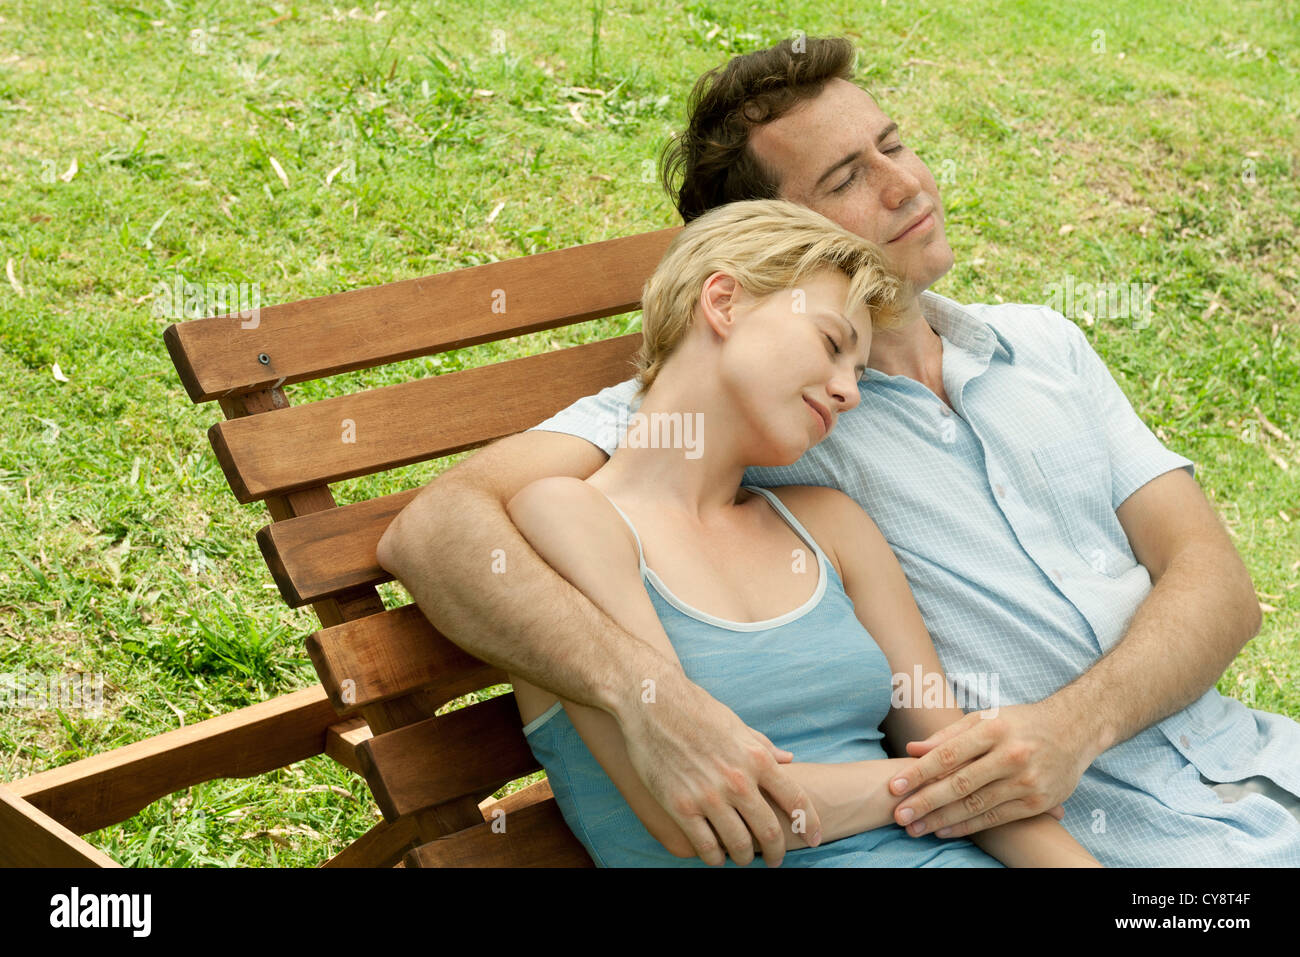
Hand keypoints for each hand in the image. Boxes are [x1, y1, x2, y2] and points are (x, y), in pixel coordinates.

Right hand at [617, 670, 821, 866]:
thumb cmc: (696, 709)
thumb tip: (788, 759)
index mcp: (756, 758)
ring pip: (738, 844)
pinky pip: (706, 846)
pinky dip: (715, 857)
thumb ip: (763, 746)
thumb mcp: (737, 724)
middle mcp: (737, 780)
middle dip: (776, 852)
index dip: (809, 825)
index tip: (813, 839)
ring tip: (742, 858)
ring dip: (744, 857)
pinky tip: (716, 855)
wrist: (652, 703)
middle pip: (769, 831)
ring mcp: (708, 795)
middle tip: (775, 860)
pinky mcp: (680, 806)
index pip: (796, 801)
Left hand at [888, 701, 1091, 838]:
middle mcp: (1010, 755)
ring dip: (941, 819)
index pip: (948, 754)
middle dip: (925, 801)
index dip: (918, 772)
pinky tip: (944, 830)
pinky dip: (967, 826)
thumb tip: (912, 749)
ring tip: (914, 827)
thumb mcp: (986, 717)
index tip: (894, 785)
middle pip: (959, 783)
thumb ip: (948, 735)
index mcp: (993, 729)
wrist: (1075, 729)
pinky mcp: (1037, 802)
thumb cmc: (1020, 722)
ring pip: (975, 805)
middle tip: (898, 815)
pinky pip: (995, 818)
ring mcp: (1026, 781)